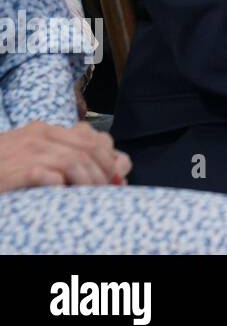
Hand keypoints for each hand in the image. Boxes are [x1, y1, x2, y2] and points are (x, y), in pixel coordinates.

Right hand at [0, 121, 130, 192]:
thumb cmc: (1, 166)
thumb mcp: (30, 154)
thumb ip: (61, 154)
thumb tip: (105, 167)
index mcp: (44, 130)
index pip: (91, 138)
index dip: (109, 158)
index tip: (117, 176)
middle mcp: (38, 135)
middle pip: (87, 149)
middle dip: (104, 171)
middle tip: (110, 189)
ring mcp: (25, 151)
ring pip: (74, 161)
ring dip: (89, 181)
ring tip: (93, 195)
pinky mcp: (14, 170)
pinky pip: (48, 174)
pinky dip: (62, 184)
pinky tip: (65, 193)